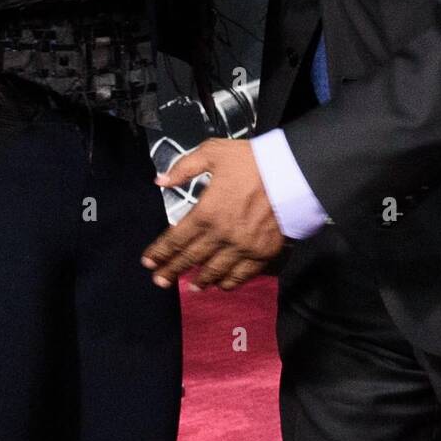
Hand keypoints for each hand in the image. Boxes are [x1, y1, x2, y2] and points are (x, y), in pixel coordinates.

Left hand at [142, 139, 284, 289]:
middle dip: (172, 271)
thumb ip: (184, 168)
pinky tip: (221, 285)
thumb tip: (160, 181)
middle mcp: (221, 235)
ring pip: (215, 271)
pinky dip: (229, 282)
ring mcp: (243, 247)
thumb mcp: (213, 152)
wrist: (292, 171)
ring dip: (200, 281)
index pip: (176, 238)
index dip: (160, 252)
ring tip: (190, 288)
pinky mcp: (262, 253)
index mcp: (206, 212)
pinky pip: (242, 275)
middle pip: (191, 258)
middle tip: (160, 281)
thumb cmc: (251, 161)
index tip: (148, 261)